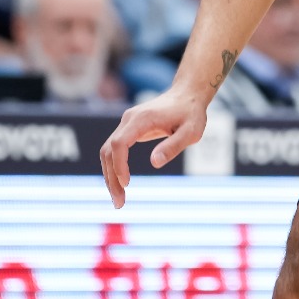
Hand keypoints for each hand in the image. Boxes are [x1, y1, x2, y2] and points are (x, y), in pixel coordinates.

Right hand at [100, 86, 207, 208]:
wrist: (187, 94)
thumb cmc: (191, 113)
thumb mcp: (191, 132)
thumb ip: (173, 146)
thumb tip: (154, 163)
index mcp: (141, 119)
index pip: (119, 144)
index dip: (119, 165)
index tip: (126, 185)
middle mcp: (129, 119)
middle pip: (108, 150)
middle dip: (111, 178)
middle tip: (119, 203)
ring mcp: (127, 123)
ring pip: (107, 151)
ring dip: (110, 175)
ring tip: (119, 199)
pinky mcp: (129, 128)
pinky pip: (114, 149)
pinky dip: (114, 167)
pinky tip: (120, 184)